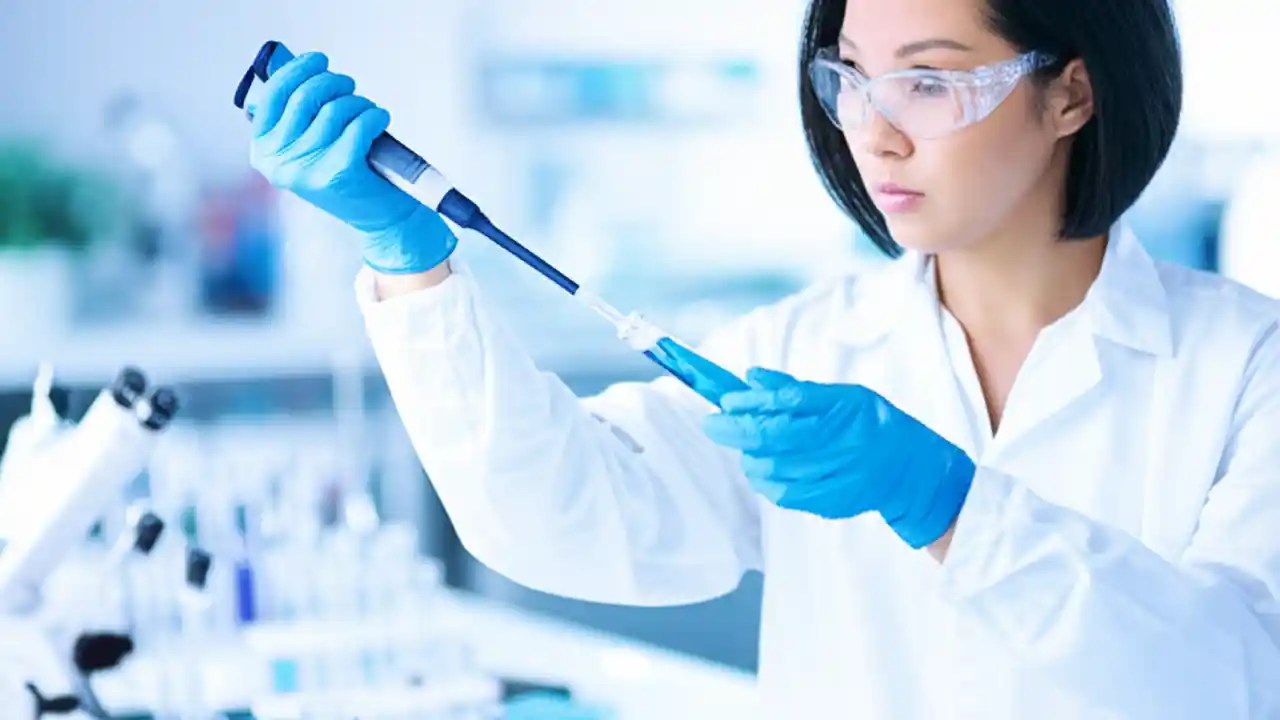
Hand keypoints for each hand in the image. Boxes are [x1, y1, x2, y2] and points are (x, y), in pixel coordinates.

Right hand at [247, 48, 455, 273]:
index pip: (272, 95)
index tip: (319, 60)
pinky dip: (375, 117)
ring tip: (368, 113)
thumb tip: (301, 69)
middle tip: (350, 87)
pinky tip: (380, 121)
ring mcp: (306, 169)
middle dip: (334, 83)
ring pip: (336, 110)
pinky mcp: (338, 173)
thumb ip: (297, 114)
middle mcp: (279, 162)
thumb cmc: (347, 172)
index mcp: (264, 151)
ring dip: (359, 103)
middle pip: (306, 97)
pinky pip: (359, 125)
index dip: (297, 70)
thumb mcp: (309, 145)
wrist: (380, 218)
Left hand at [704, 368, 974, 548]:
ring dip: (748, 456)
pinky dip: (763, 480)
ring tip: (744, 447)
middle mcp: (843, 440)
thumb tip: (751, 378)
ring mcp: (837, 473)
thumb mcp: (843, 396)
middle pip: (775, 436)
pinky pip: (783, 493)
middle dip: (735, 430)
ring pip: (773, 467)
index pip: (789, 400)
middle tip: (713, 424)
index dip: (751, 401)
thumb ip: (795, 390)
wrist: (910, 470)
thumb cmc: (872, 425)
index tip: (724, 400)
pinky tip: (761, 469)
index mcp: (846, 407)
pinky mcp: (831, 500)